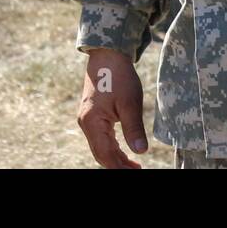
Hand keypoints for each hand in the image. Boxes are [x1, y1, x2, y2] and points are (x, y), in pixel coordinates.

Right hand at [78, 48, 146, 168]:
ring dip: (115, 158)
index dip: (120, 167)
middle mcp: (85, 123)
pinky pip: (100, 138)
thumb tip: (141, 151)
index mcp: (92, 121)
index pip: (106, 154)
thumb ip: (134, 129)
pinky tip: (124, 151)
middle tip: (137, 170)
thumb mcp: (130, 103)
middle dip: (117, 165)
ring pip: (99, 147)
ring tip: (134, 165)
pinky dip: (112, 148)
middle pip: (100, 154)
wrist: (107, 56)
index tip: (136, 171)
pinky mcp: (91, 115)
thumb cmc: (119, 77)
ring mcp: (87, 119)